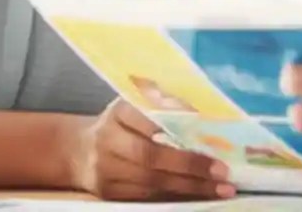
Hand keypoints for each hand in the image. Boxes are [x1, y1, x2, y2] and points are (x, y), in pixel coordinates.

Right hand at [61, 99, 234, 200]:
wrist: (79, 151)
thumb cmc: (121, 123)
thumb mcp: (135, 104)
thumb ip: (163, 104)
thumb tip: (204, 112)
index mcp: (118, 113)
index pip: (148, 119)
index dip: (176, 126)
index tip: (206, 134)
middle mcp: (108, 142)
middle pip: (151, 156)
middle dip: (190, 166)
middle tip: (222, 172)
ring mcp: (106, 171)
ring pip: (151, 182)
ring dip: (190, 187)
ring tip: (221, 188)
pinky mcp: (109, 193)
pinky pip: (147, 197)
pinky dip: (176, 196)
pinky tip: (200, 195)